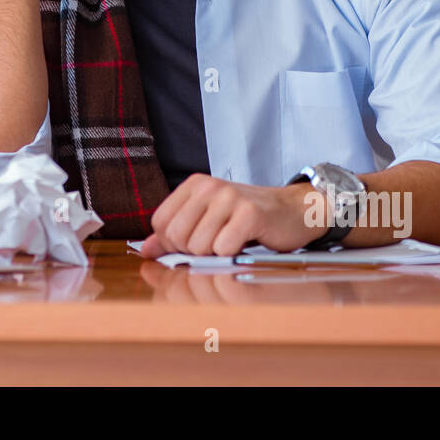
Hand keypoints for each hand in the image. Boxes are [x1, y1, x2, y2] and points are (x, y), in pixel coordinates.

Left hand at [137, 175, 328, 257]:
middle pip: (175, 235)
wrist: (294, 211)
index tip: (192, 244)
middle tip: (215, 245)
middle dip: (191, 251)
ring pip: (198, 246)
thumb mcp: (208, 219)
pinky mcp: (249, 214)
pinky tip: (244, 242)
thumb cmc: (248, 218)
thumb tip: (145, 250)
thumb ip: (175, 232)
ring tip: (231, 242)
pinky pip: (223, 248)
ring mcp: (229, 198)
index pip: (160, 222)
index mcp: (194, 185)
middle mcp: (209, 186)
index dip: (171, 243)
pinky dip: (231, 254)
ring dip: (214, 254)